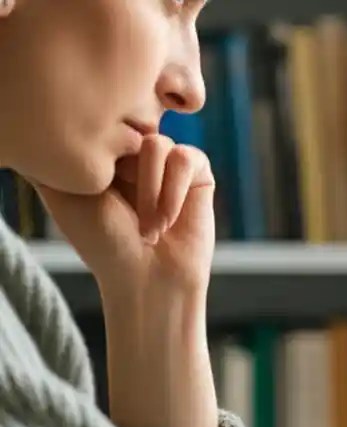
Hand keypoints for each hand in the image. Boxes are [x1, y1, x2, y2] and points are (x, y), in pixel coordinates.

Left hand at [34, 134, 219, 426]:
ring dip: (150, 192)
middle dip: (123, 175)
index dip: (98, 154)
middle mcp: (134, 155)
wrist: (148, 278)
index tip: (95, 193)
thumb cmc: (103, 243)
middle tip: (122, 213)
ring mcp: (167, 162)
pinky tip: (168, 221)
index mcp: (103, 156)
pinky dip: (173, 192)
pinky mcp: (199, 173)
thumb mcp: (62, 193)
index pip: (100, 123)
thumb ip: (54, 155)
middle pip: (128, 129)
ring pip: (156, 144)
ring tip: (149, 227)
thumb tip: (41, 120)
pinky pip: (186, 159)